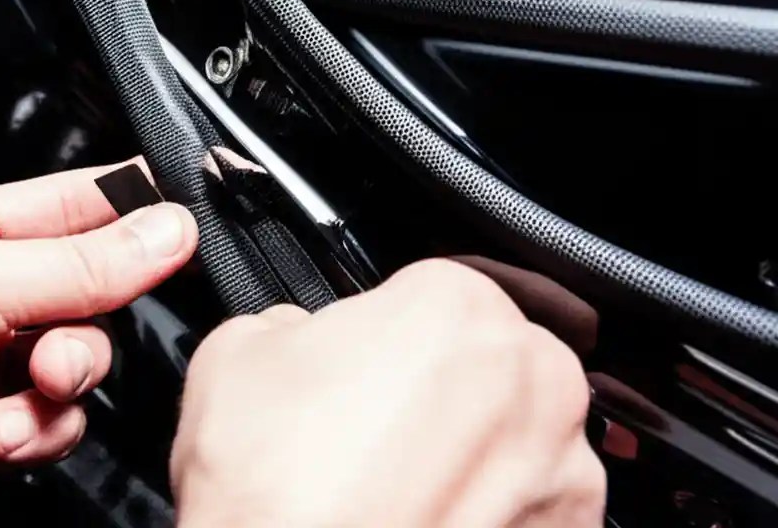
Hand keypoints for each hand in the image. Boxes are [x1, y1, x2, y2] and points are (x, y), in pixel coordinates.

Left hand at [0, 160, 197, 526]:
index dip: (129, 214)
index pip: (69, 205)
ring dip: (63, 380)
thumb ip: (77, 263)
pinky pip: (46, 426)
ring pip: (72, 366)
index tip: (180, 229)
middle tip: (66, 334)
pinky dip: (38, 431)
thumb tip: (163, 228)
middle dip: (89, 317)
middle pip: (83, 293)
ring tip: (26, 387)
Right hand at [171, 259, 604, 527]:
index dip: (382, 331)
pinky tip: (424, 521)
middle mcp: (532, 381)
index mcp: (455, 307)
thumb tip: (298, 335)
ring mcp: (563, 470)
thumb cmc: (272, 495)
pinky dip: (491, 514)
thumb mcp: (234, 356)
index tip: (357, 363)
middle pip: (486, 362)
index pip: (427, 293)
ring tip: (392, 490)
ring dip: (469, 454)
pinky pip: (529, 507)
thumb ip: (288, 323)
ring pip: (515, 438)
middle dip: (439, 389)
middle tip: (370, 430)